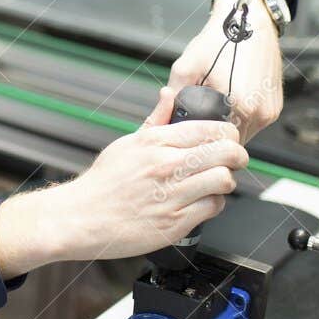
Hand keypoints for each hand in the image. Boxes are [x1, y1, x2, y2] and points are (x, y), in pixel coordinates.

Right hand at [0, 86, 245, 275]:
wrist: (80, 218)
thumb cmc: (102, 183)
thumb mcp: (127, 143)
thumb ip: (155, 120)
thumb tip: (169, 95)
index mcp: (156, 142)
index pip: (211, 129)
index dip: (229, 133)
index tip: (229, 139)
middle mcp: (166, 165)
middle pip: (225, 153)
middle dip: (237, 155)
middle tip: (234, 160)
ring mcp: (172, 195)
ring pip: (223, 180)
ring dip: (226, 182)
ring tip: (217, 182)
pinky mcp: (174, 222)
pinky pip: (212, 208)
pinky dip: (214, 204)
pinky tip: (203, 201)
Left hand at [168, 0, 282, 143]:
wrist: (249, 19)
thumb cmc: (219, 40)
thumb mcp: (186, 66)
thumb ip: (173, 96)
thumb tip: (163, 119)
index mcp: (240, 107)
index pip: (216, 142)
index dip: (201, 138)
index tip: (191, 131)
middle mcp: (259, 113)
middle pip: (231, 141)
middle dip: (215, 134)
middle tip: (200, 120)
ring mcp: (270, 111)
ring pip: (244, 134)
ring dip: (229, 128)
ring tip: (216, 108)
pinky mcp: (275, 106)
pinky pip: (255, 123)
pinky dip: (242, 118)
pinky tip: (231, 100)